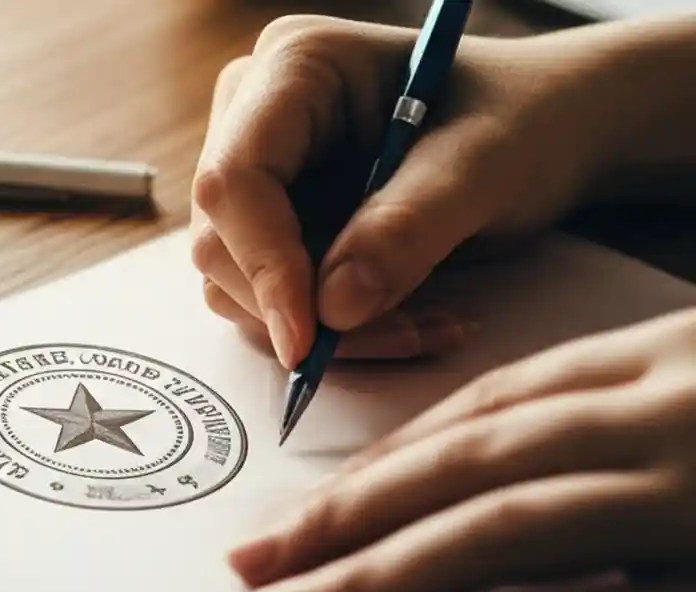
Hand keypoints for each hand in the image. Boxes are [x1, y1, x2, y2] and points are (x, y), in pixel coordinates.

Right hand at [191, 15, 619, 366]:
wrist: (550, 129)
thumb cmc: (525, 118)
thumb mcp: (484, 166)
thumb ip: (408, 228)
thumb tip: (332, 308)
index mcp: (295, 69)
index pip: (235, 177)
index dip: (263, 261)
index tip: (308, 338)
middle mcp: (257, 119)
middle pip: (225, 240)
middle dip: (303, 309)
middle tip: (405, 334)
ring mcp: (263, 177)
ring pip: (240, 284)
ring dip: (326, 331)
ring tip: (426, 326)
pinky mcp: (278, 226)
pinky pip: (274, 302)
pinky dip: (339, 331)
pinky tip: (411, 319)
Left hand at [229, 308, 695, 591]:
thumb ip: (614, 423)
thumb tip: (488, 475)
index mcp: (657, 358)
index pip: (490, 402)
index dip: (386, 458)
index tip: (308, 505)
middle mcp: (660, 413)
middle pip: (465, 461)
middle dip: (345, 515)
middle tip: (254, 561)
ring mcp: (687, 494)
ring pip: (492, 529)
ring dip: (372, 576)